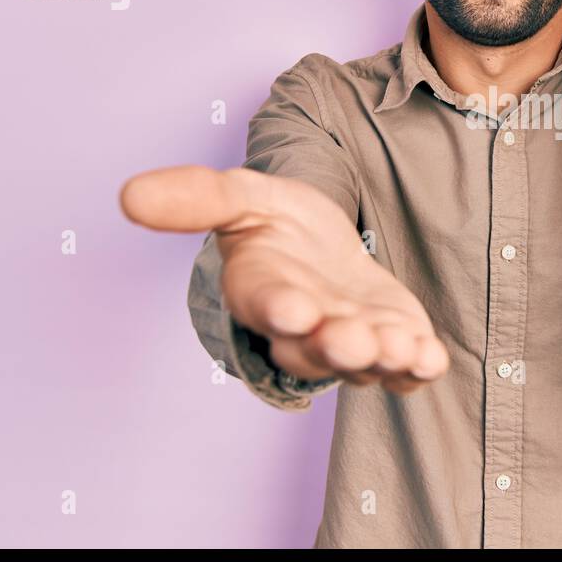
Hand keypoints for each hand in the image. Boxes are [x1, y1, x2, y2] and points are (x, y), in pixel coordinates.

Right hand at [119, 165, 449, 394]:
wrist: (324, 240)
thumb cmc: (277, 222)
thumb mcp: (243, 194)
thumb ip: (198, 197)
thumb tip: (129, 195)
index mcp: (263, 290)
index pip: (265, 304)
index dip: (278, 308)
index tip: (292, 309)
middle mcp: (304, 327)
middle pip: (315, 348)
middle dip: (335, 345)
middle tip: (352, 339)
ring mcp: (350, 339)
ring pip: (363, 362)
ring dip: (383, 359)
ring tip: (403, 348)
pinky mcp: (391, 341)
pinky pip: (404, 367)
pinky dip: (418, 366)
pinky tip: (432, 359)